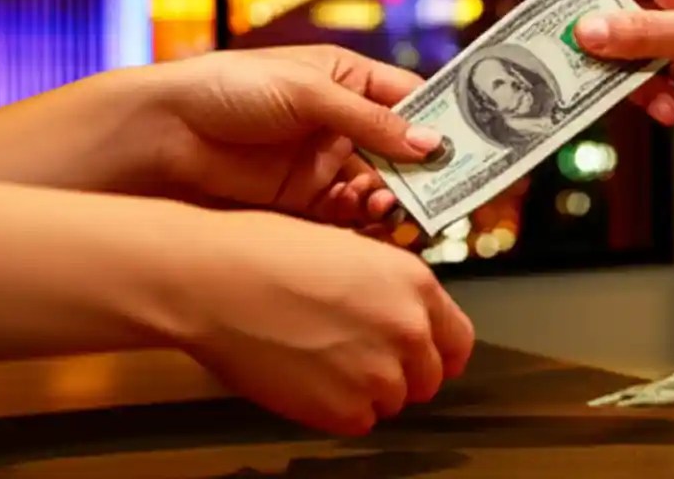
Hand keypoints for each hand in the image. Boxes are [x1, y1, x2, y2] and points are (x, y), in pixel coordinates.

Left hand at [151, 45, 440, 227]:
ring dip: (393, 197)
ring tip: (390, 203)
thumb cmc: (229, 89)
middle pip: (403, 151)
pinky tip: (366, 216)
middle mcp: (343, 124)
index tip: (472, 144)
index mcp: (349, 81)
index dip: (442, 121)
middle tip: (442, 189)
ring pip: (382, 187)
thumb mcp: (309, 93)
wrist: (162, 134)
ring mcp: (324, 164)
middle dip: (423, 171)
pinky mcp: (304, 201)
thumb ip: (371, 123)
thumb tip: (431, 145)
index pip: (412, 100)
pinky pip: (351, 216)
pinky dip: (364, 219)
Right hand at [177, 210, 474, 434]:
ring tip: (322, 362)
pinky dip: (337, 410)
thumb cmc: (267, 253)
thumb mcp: (351, 251)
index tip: (428, 358)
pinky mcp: (344, 410)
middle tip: (359, 359)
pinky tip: (307, 379)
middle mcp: (408, 330)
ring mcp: (379, 373)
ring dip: (367, 390)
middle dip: (402, 373)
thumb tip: (401, 317)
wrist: (215, 281)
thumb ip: (389, 290)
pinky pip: (359, 422)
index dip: (440, 351)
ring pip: (393, 401)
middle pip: (429, 377)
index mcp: (415, 283)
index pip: (458, 339)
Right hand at [573, 0, 673, 135]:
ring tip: (665, 102)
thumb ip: (646, 34)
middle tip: (584, 80)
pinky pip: (664, 93)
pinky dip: (672, 106)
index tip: (547, 26)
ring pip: (639, 67)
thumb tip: (588, 30)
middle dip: (610, 57)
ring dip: (645, 90)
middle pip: (620, 26)